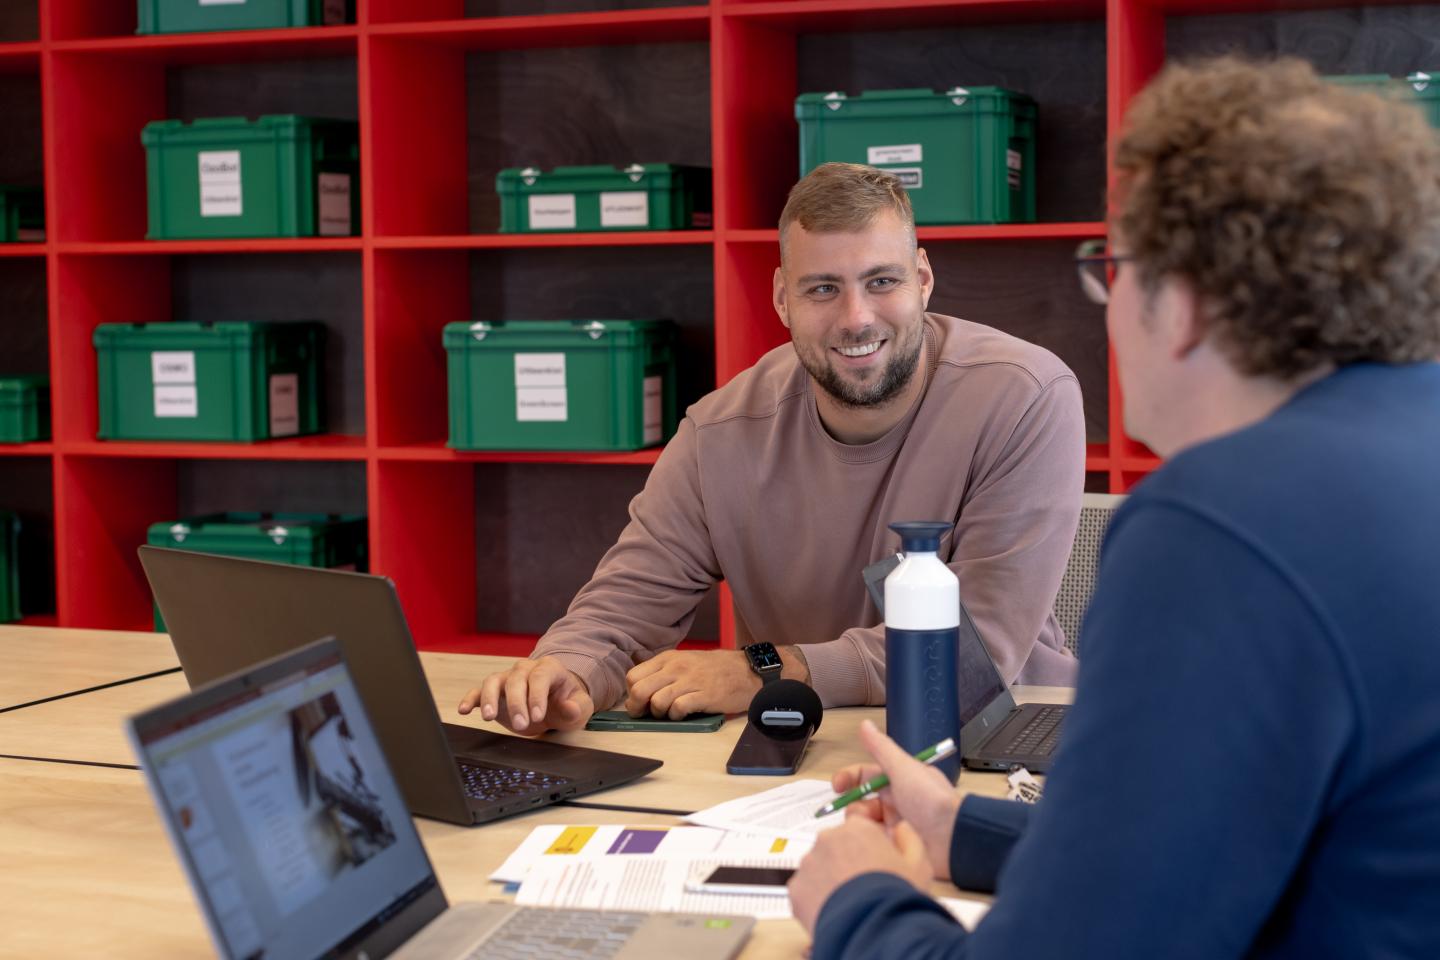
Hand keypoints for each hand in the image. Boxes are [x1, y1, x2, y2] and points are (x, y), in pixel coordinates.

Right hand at [457, 656, 594, 735]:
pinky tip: (463, 710)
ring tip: (489, 717)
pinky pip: (478, 690)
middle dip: (517, 703)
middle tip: (521, 725)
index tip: (537, 716)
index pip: (540, 677)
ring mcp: (508, 678)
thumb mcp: (580, 707)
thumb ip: (576, 708)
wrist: (555, 703)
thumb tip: (570, 708)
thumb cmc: (568, 703)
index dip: (537, 695)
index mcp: (549, 668)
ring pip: (493, 680)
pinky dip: (470, 698)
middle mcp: (526, 669)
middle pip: (516, 680)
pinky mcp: (495, 691)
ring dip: (489, 698)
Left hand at [624, 649, 757, 717]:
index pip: (633, 676)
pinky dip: (676, 716)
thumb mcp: (683, 661)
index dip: (632, 694)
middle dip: (639, 708)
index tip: (640, 703)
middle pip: (640, 690)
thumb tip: (638, 694)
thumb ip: (662, 673)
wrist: (745, 670)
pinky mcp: (704, 695)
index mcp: (668, 658)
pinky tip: (684, 713)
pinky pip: (678, 708)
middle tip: (648, 714)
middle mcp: (676, 667)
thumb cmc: (712, 669)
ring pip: (657, 701)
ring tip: (670, 713)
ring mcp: (690, 681)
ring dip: (659, 713)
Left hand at [788, 812, 931, 935]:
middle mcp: (828, 839)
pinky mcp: (796, 888)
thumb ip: (908, 838)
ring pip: (819, 867)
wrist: (872, 928)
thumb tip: (901, 828)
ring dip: (831, 878)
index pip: (857, 821)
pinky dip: (817, 898)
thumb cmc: (895, 895)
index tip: (871, 854)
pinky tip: (836, 909)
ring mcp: (809, 863)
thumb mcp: (917, 864)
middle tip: (863, 883)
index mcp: (857, 829)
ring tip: (850, 900)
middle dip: (847, 860)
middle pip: (836, 845)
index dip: (866, 839)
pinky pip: (806, 889)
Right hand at [828, 720, 961, 878]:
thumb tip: (865, 724)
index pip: (866, 775)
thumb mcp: (904, 769)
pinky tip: (880, 843)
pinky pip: (874, 842)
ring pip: (865, 822)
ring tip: (877, 831)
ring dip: (864, 824)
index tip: (837, 786)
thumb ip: (881, 748)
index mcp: (899, 779)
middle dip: (855, 806)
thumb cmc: (933, 802)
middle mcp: (897, 801)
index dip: (849, 779)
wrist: (954, 839)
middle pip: (862, 800)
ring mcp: (897, 824)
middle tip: (861, 814)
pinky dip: (872, 842)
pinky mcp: (897, 846)